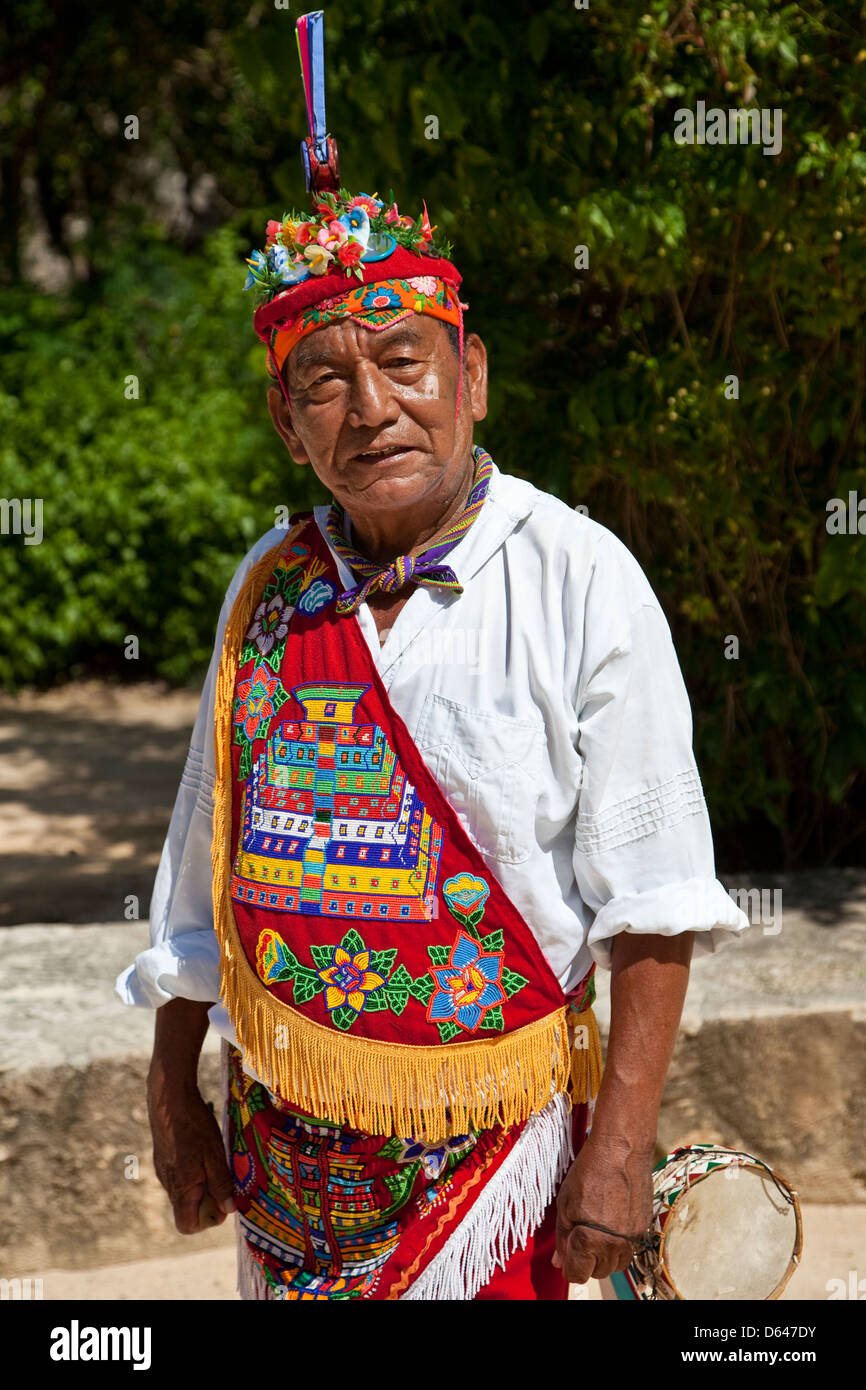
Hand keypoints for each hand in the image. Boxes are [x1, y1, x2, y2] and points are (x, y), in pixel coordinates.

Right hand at [148, 1084, 236, 1234]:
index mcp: (181, 1188)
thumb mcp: (215, 1155)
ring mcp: (163, 1171)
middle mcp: (168, 1184)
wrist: (170, 1099)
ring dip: (201, 1185)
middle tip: (223, 1176)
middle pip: (188, 1210)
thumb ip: (221, 1184)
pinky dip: (192, 1172)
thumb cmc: (194, 1126)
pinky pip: (179, 1177)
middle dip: (208, 1200)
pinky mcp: (163, 1159)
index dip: (208, 1220)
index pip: (187, 1226)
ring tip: (214, 1160)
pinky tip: (202, 1150)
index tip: (223, 1200)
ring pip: (184, 1192)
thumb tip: (229, 1209)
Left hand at [553, 1131, 653, 1283]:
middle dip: (586, 1261)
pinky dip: (619, 1243)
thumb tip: (558, 1262)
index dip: (569, 1266)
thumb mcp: (565, 1204)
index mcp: (590, 1240)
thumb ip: (563, 1238)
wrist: (621, 1150)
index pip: (578, 1274)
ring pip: (616, 1264)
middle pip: (598, 1272)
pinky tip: (611, 1222)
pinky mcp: (644, 1226)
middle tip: (579, 1238)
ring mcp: (632, 1237)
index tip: (566, 1256)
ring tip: (595, 1231)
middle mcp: (614, 1244)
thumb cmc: (589, 1171)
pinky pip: (630, 1247)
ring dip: (604, 1256)